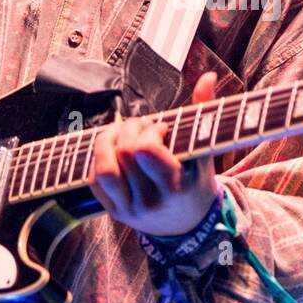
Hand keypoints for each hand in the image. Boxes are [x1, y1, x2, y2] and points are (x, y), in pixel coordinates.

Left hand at [88, 71, 220, 237]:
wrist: (189, 226)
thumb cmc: (197, 182)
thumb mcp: (205, 152)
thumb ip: (204, 113)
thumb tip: (208, 76)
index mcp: (177, 187)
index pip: (146, 151)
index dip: (150, 131)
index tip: (162, 129)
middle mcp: (152, 202)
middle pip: (124, 153)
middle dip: (131, 129)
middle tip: (142, 127)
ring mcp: (131, 210)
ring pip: (104, 169)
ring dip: (107, 141)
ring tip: (120, 132)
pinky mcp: (115, 213)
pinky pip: (94, 181)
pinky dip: (98, 159)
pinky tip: (113, 150)